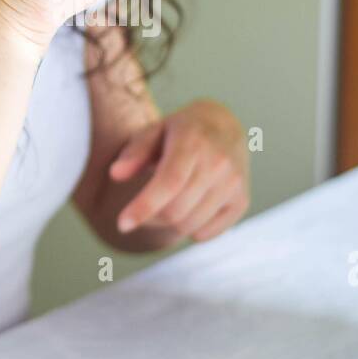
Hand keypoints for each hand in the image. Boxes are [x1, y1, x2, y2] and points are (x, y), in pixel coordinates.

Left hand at [110, 100, 250, 242]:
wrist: (225, 125)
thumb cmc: (182, 131)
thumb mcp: (155, 131)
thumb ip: (134, 152)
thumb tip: (116, 174)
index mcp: (193, 142)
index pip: (169, 182)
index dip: (144, 207)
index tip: (122, 225)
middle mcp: (219, 163)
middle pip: (176, 210)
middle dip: (150, 216)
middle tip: (143, 207)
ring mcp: (234, 183)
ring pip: (189, 225)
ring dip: (169, 223)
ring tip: (166, 203)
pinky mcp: (241, 200)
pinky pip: (207, 233)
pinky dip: (190, 230)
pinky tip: (188, 208)